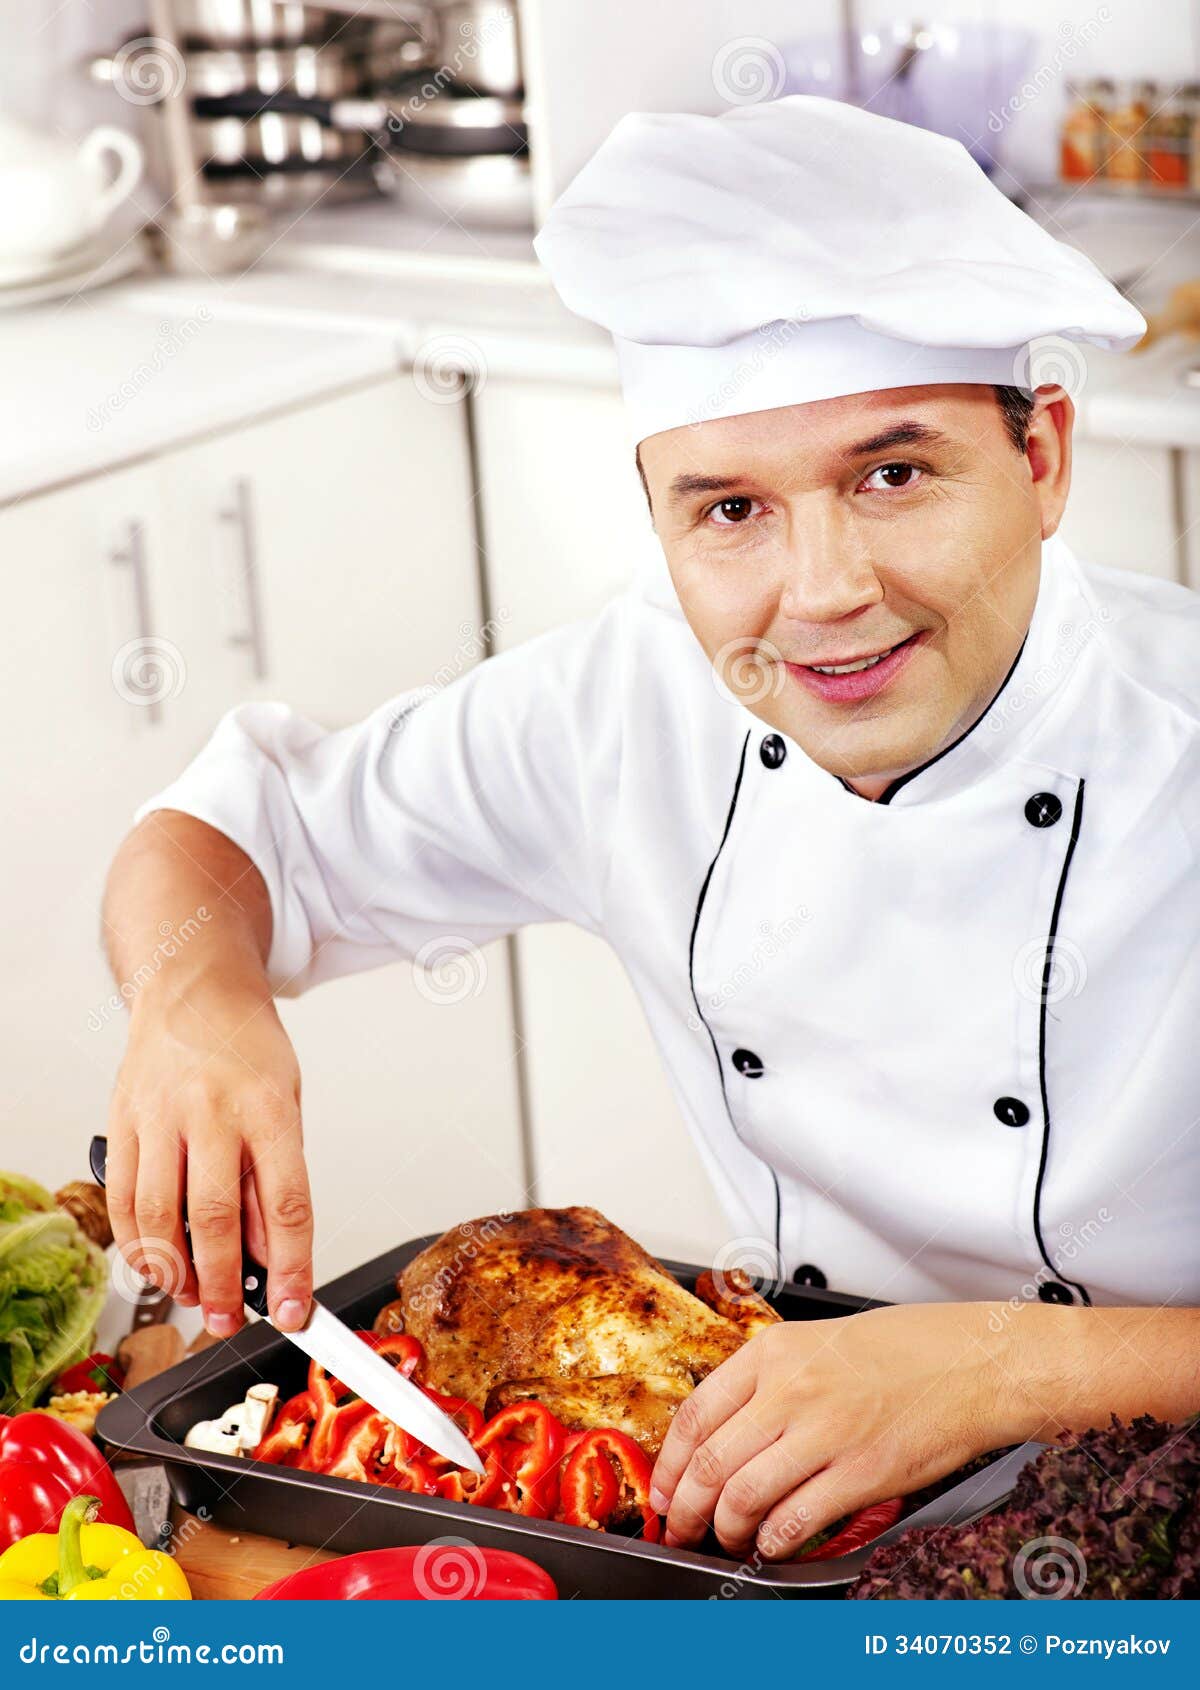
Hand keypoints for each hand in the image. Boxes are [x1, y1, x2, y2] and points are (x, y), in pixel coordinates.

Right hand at [105, 972, 313, 1336]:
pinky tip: (157, 1263)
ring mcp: (161, 1116)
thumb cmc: (247, 1049)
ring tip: (196, 1297)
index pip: (286, 1203)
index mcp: (268, 1107)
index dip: (292, 1268)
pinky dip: (138, 1244)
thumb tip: (273, 1257)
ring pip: (161, 1215)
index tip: (295, 1311)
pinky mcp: (122, 1121)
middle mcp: (212, 1111)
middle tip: (231, 1321)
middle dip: (225, 1285)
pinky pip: (124, 1199)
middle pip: (216, 1217)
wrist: (193, 990)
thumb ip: (276, 1180)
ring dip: (176, 1272)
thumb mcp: (287, 1105)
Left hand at [649, 1303, 1015, 1559]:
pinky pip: (796, 1520)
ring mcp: (825, 1433)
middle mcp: (791, 1390)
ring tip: (728, 1539)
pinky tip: (772, 1544)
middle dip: (687, 1507)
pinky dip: (774, 1542)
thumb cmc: (905, 1349)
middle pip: (711, 1462)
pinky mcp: (860, 1474)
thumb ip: (769, 1380)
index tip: (665, 1489)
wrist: (973, 1362)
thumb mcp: (818, 1342)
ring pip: (744, 1497)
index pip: (696, 1413)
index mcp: (774, 1352)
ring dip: (726, 1530)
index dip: (671, 1463)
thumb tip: (725, 1431)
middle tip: (683, 1526)